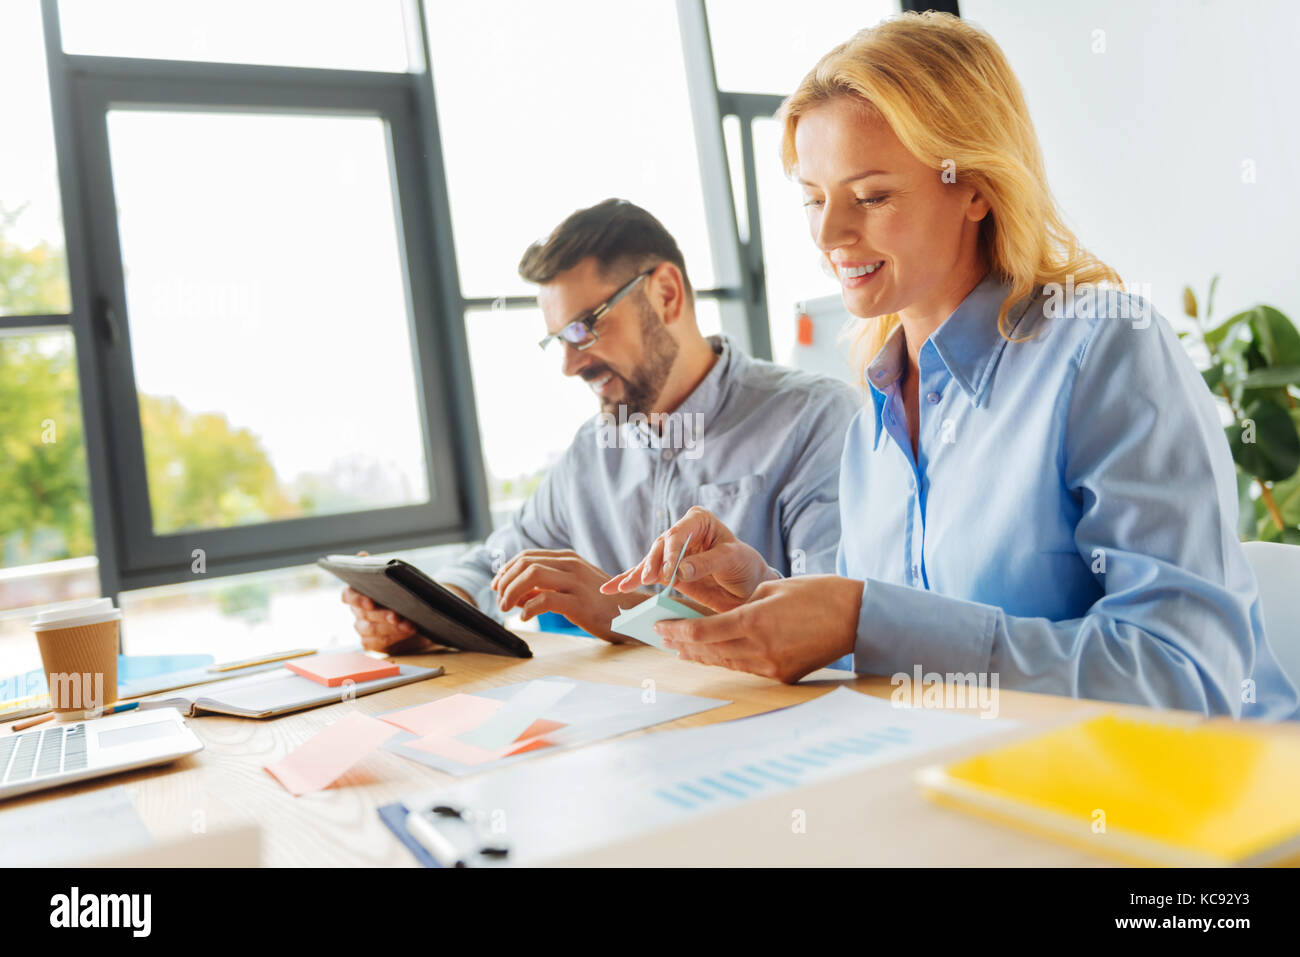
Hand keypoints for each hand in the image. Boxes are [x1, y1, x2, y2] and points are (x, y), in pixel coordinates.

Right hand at [339, 551, 460, 653]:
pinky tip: (409, 631)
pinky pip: (379, 642)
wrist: (419, 612)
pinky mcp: (373, 642)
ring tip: (409, 624)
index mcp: (357, 592)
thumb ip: (377, 568)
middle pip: (364, 615)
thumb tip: (362, 555)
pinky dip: (395, 637)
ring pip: (372, 629)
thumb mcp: (394, 577)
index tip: (371, 602)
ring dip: (391, 627)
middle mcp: (357, 611)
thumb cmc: (402, 591)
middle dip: (382, 615)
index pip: (348, 595)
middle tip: (397, 616)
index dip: (357, 599)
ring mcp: (363, 628)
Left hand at [491, 549, 644, 642]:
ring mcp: (576, 582)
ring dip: (512, 592)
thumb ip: (547, 588)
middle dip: (505, 581)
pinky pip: (546, 600)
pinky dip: (529, 608)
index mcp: (568, 559)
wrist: (633, 614)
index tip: (496, 586)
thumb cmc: (601, 604)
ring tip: (507, 608)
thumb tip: (518, 595)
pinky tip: (526, 618)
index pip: (527, 556)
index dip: (506, 570)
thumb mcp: (572, 589)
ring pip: (532, 576)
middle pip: (526, 563)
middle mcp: (571, 565)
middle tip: (499, 600)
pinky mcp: (580, 602)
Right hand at [599, 507, 775, 611]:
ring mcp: (671, 553)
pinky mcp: (665, 572)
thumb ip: (706, 563)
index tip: (669, 573)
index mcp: (698, 520)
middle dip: (651, 564)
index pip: (678, 534)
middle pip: (659, 547)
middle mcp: (681, 533)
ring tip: (624, 587)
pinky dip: (628, 581)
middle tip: (648, 580)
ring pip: (649, 562)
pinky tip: (610, 588)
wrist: (748, 587)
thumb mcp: (731, 560)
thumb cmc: (744, 566)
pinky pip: (644, 575)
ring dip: (636, 575)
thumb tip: (679, 572)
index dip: (670, 553)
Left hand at [653, 575, 862, 682]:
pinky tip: (715, 655)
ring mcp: (772, 666)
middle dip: (683, 645)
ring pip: (727, 662)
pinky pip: (748, 667)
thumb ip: (742, 606)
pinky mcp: (784, 675)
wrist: (857, 618)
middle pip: (709, 651)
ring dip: (702, 656)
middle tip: (662, 638)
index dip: (676, 632)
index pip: (702, 632)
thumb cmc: (817, 594)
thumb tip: (720, 619)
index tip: (658, 626)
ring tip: (681, 650)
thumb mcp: (772, 589)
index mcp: (754, 621)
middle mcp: (760, 648)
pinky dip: (728, 660)